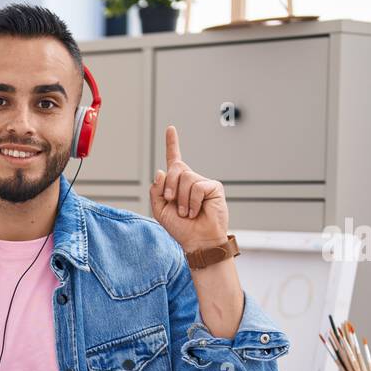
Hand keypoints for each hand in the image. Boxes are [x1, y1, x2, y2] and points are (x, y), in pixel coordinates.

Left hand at [149, 125, 229, 254]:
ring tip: (186, 212)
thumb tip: (161, 171)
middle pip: (176, 168)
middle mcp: (191, 180)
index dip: (172, 144)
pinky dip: (192, 202)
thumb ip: (156, 191)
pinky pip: (197, 187)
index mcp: (177, 184)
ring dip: (181, 200)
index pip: (174, 160)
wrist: (197, 241)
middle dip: (169, 186)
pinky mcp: (214, 187)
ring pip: (186, 178)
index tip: (170, 129)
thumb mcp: (160, 210)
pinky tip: (195, 211)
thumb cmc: (181, 228)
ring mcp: (203, 182)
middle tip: (171, 202)